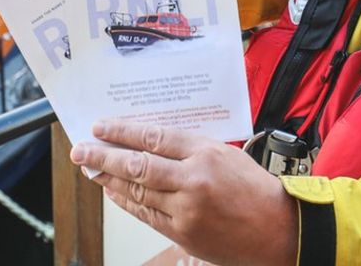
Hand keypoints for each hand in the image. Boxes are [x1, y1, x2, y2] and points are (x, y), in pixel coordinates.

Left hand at [71, 121, 297, 265]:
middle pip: (137, 165)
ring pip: (136, 191)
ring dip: (109, 180)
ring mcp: (186, 210)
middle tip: (81, 149)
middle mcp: (193, 180)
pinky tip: (112, 192)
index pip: (153, 137)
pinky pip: (145, 214)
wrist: (278, 230)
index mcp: (205, 153)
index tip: (102, 127)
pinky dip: (125, 202)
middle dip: (104, 156)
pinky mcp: (183, 233)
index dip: (123, 132)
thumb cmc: (254, 188)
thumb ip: (189, 147)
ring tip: (92, 170)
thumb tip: (148, 140)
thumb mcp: (225, 153)